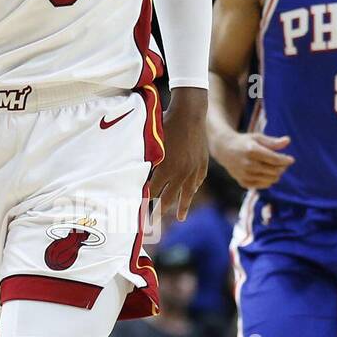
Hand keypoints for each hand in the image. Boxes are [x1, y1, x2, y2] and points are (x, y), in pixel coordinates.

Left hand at [148, 88, 207, 220]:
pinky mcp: (203, 164)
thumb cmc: (165, 123)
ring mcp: (193, 169)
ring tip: (179, 218)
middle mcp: (180, 173)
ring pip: (187, 193)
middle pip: (169, 198)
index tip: (139, 213)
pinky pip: (197, 181)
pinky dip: (193, 188)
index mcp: (165, 168)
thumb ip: (145, 158)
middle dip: (160, 211)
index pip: (153, 191)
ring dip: (182, 207)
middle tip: (154, 224)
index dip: (145, 202)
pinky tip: (190, 193)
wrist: (190, 112)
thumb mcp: (151, 141)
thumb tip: (133, 170)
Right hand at [218, 131, 293, 188]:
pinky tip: (267, 174)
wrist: (224, 150)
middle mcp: (248, 164)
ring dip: (276, 175)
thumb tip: (288, 141)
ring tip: (276, 168)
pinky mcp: (243, 182)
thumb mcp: (257, 138)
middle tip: (283, 163)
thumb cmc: (244, 142)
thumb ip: (273, 142)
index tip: (291, 160)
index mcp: (252, 151)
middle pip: (274, 170)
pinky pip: (262, 185)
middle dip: (282, 167)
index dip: (285, 160)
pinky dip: (268, 181)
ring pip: (270, 179)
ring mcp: (245, 175)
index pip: (274, 159)